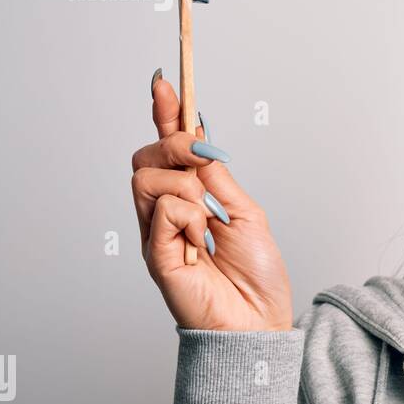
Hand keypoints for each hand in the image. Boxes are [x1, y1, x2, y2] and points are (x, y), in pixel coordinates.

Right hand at [131, 72, 292, 331]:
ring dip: (187, 186)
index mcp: (192, 198)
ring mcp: (157, 232)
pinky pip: (163, 209)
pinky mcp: (154, 253)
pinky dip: (189, 217)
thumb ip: (217, 177)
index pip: (168, 149)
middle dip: (174, 144)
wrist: (256, 320)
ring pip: (147, 176)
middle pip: (146, 155)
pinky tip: (202, 242)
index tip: (163, 83)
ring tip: (210, 219)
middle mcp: (167, 212)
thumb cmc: (255, 274)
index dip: (164, 115)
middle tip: (202, 159)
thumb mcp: (245, 211)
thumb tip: (198, 138)